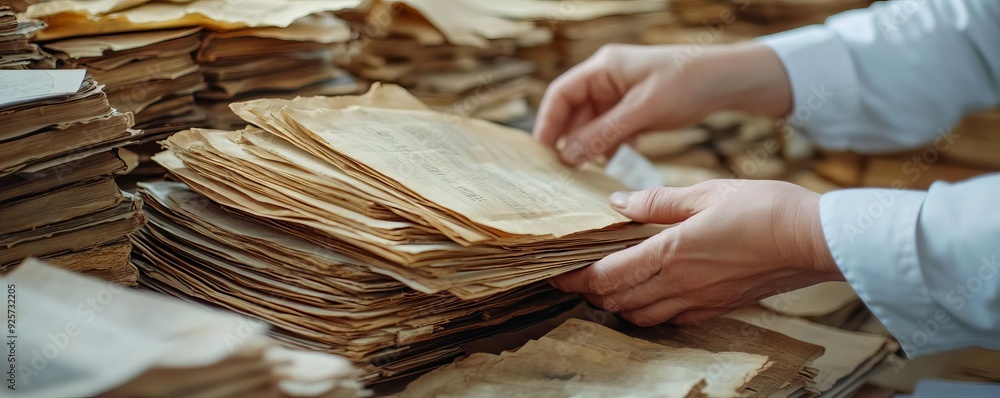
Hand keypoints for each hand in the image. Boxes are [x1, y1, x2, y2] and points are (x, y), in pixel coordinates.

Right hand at [533, 43, 791, 165]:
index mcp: (603, 68)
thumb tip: (568, 155)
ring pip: (593, 125)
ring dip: (589, 148)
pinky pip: (612, 132)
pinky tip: (612, 166)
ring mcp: (620, 95)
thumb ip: (603, 134)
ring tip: (583, 174)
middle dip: (568, 140)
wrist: (725, 81)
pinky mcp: (635, 110)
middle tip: (561, 171)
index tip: (542, 152)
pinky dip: (610, 148)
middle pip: (574, 112)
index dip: (547, 123)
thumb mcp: (641, 111)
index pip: (561, 94)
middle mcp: (607, 79)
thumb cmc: (685, 83)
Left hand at [549, 180, 842, 325]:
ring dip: (617, 304)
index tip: (554, 273)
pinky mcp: (718, 308)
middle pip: (616, 301)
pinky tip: (652, 293)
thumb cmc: (765, 208)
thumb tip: (618, 203)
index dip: (575, 279)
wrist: (815, 239)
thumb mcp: (706, 192)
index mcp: (671, 252)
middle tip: (574, 279)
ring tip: (609, 285)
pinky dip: (650, 311)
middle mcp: (680, 284)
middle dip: (589, 293)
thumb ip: (657, 201)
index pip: (607, 276)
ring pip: (640, 316)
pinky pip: (671, 320)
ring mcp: (699, 301)